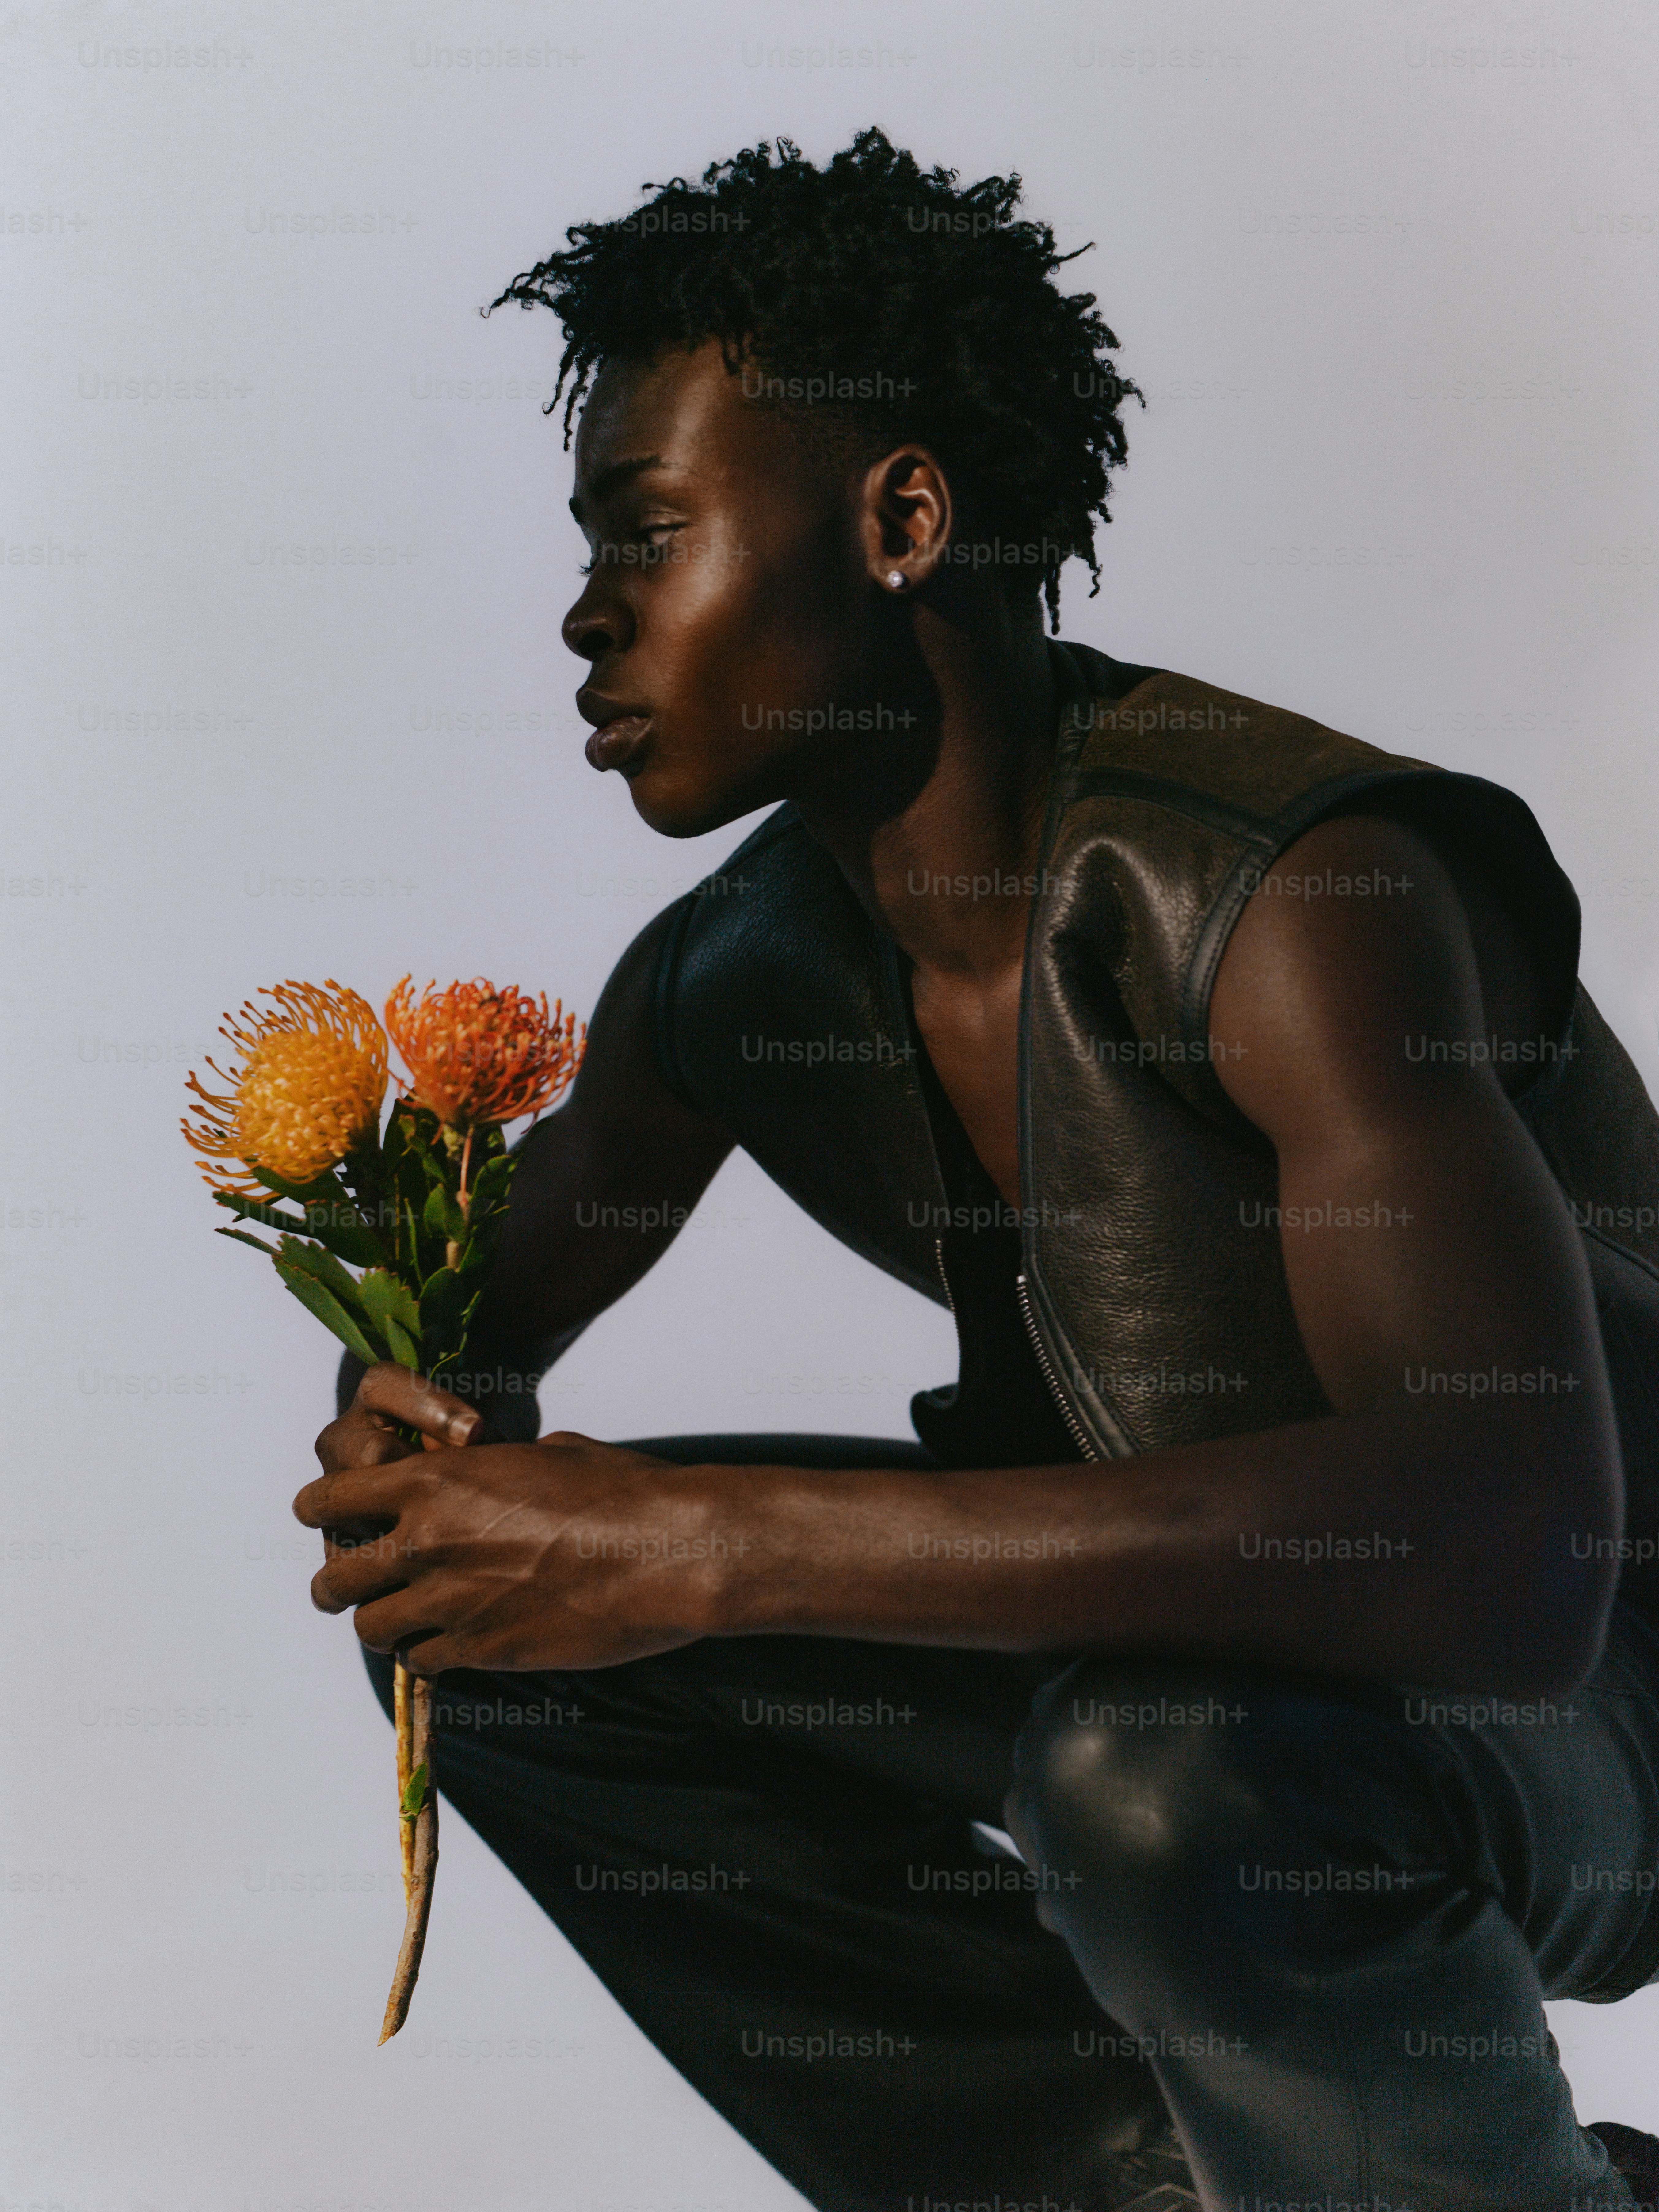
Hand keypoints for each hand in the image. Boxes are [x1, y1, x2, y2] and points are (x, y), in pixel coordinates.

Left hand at [298, 1364, 722, 1672]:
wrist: (666, 1552)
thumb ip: (498, 1469)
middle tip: (361, 1581)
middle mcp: (426, 1542)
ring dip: (385, 1622)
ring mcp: (450, 1603)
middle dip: (340, 1582)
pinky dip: (430, 1654)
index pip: (327, 1499)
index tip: (332, 1518)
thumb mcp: (549, 1456)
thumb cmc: (620, 1490)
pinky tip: (457, 1640)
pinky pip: (423, 1662)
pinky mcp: (482, 1651)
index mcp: (434, 1481)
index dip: (322, 1511)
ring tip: (411, 1617)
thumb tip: (499, 1468)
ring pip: (371, 1629)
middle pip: (332, 1579)